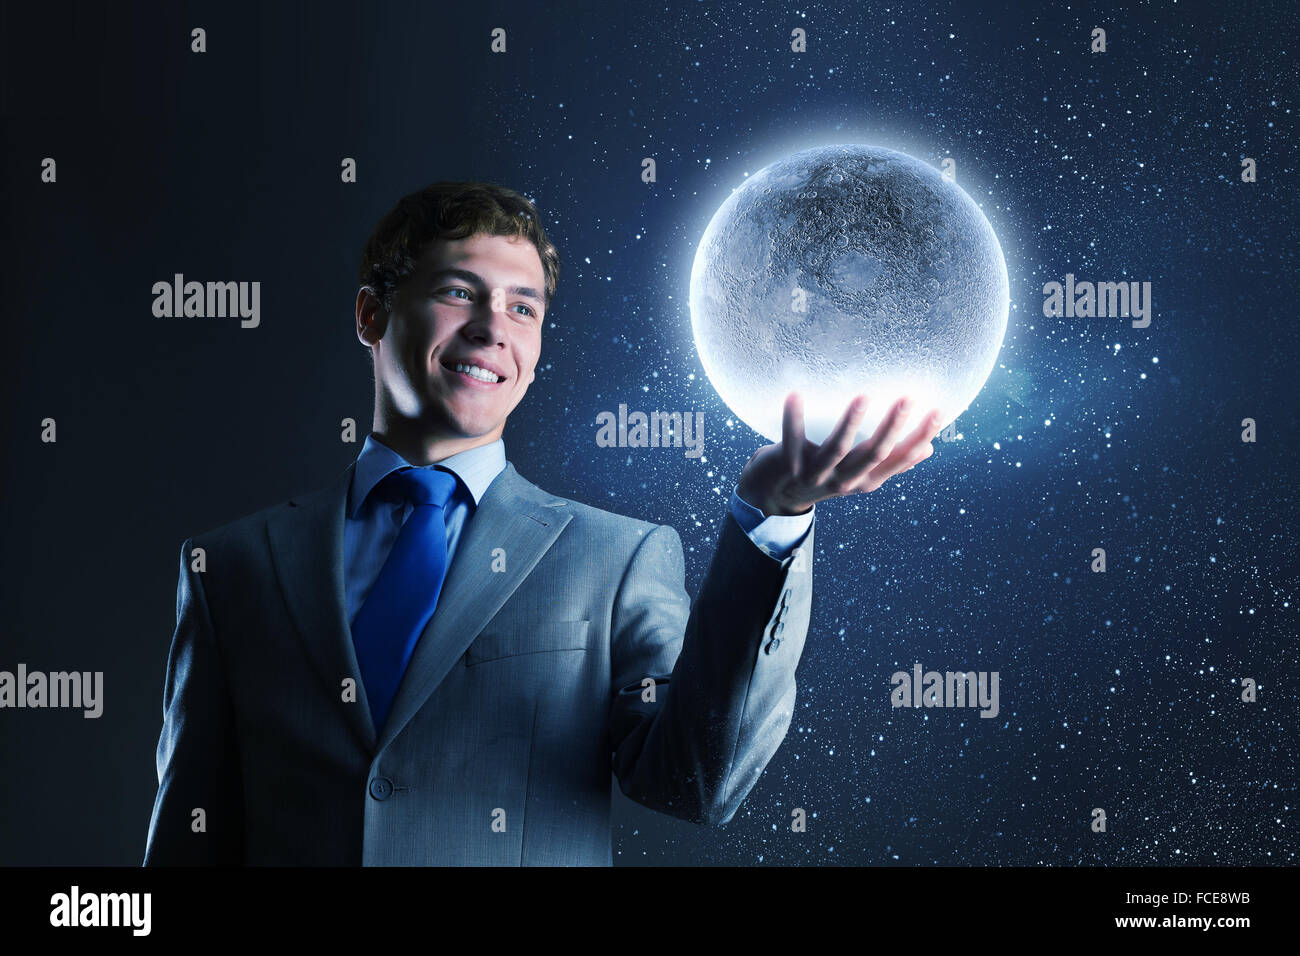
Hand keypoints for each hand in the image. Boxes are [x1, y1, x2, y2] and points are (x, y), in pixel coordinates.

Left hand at [736, 392, 943, 516]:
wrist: (773, 495)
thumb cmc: (823, 474)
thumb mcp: (859, 473)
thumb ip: (889, 462)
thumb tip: (928, 450)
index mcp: (867, 479)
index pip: (900, 458)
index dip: (921, 437)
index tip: (939, 411)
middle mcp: (845, 480)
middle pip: (874, 453)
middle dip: (892, 427)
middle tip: (907, 398)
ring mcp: (817, 474)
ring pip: (837, 449)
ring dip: (850, 423)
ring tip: (862, 396)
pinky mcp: (789, 466)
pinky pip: (791, 440)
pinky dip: (792, 419)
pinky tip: (795, 393)